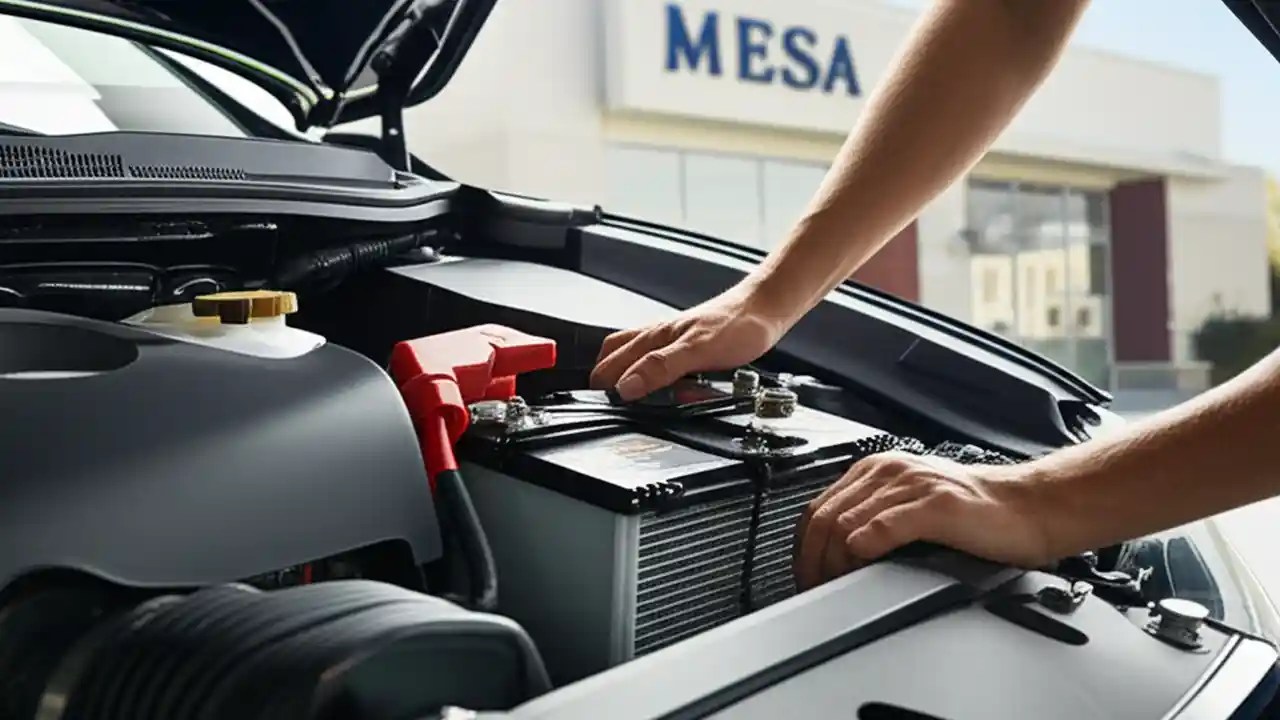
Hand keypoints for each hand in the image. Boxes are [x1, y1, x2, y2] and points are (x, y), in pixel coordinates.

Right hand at [590, 284, 788, 400]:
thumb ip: (660, 368)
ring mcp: (671, 340)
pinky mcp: (686, 346)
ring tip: (628, 399)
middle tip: (607, 406)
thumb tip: (626, 386)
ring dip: (627, 376)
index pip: (609, 363)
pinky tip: (664, 387)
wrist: (767, 309)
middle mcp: (657, 336)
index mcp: (653, 337)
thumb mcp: (696, 352)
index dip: (601, 387)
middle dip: (605, 380)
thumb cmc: (738, 325)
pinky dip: (653, 375)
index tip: (604, 410)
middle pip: (614, 356)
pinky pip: (658, 360)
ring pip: (635, 357)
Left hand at [794, 451, 1052, 589]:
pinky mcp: (936, 505)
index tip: (805, 576)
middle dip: (811, 560)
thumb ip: (874, 519)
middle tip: (813, 591)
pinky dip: (864, 546)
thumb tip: (836, 555)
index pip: (818, 508)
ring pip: (847, 522)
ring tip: (833, 588)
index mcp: (878, 470)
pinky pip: (884, 524)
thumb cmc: (977, 513)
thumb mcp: (911, 507)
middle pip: (825, 517)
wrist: (1029, 508)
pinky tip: (860, 563)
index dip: (804, 548)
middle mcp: (889, 471)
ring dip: (832, 563)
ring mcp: (912, 486)